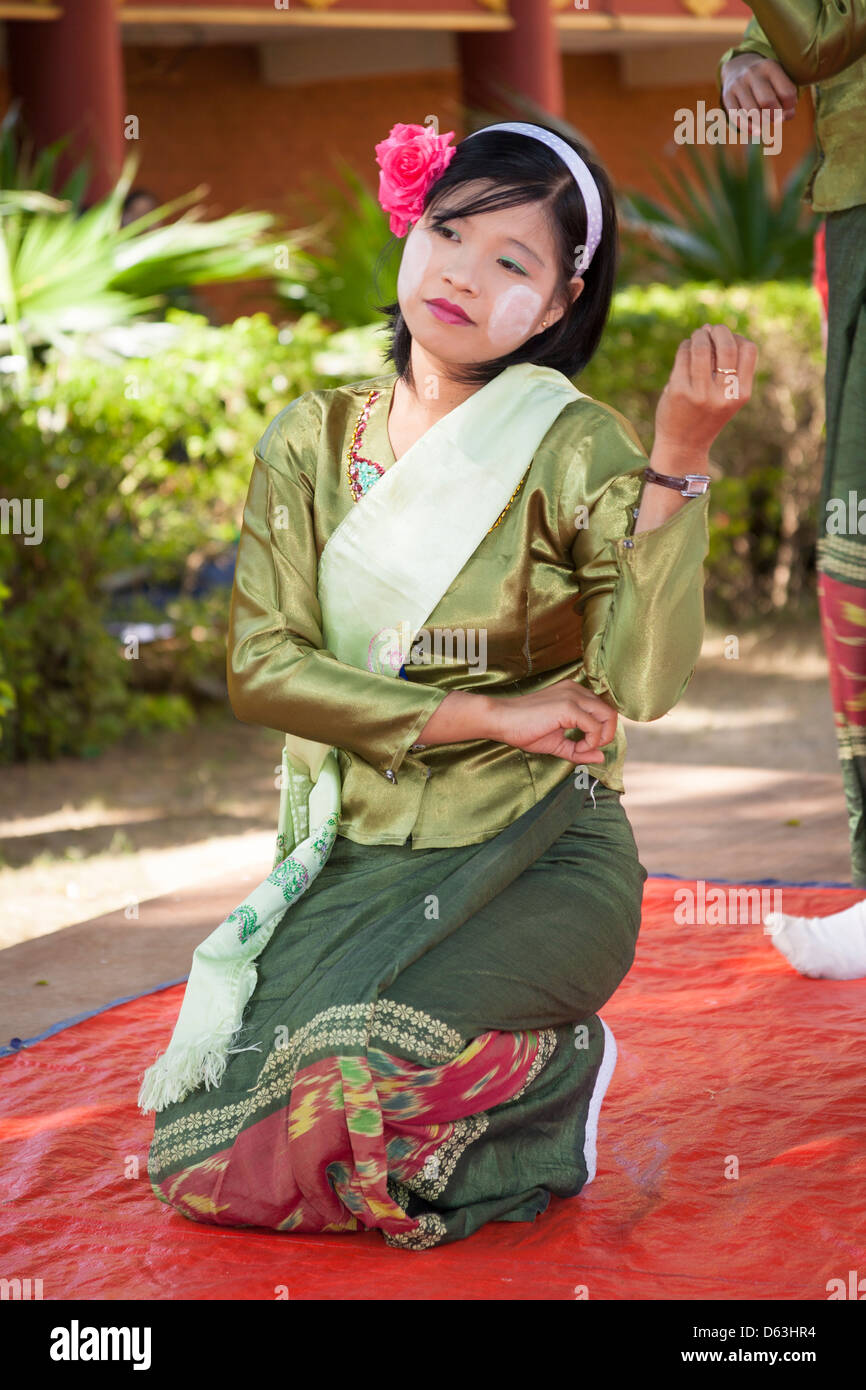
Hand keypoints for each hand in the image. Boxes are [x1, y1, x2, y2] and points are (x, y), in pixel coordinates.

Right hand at [487, 677, 616, 764]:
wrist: (500, 719)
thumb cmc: (523, 729)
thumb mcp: (557, 742)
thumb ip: (579, 749)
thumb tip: (601, 758)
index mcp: (574, 693)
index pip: (603, 710)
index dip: (601, 732)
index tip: (584, 746)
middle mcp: (576, 690)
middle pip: (610, 712)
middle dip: (606, 735)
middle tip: (587, 749)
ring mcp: (573, 696)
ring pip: (607, 716)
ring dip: (600, 738)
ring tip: (581, 748)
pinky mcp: (568, 706)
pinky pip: (594, 726)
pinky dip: (590, 742)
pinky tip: (576, 748)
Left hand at [653, 324, 757, 463]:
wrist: (683, 446)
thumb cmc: (706, 416)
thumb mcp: (727, 397)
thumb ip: (729, 369)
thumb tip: (714, 329)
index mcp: (741, 394)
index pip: (749, 350)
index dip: (738, 337)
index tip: (727, 339)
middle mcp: (723, 394)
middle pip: (726, 345)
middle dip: (718, 330)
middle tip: (709, 329)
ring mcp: (700, 393)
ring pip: (702, 347)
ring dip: (699, 335)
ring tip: (697, 336)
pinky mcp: (678, 391)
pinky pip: (683, 356)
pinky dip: (685, 346)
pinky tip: (685, 349)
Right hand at [720, 52, 797, 138]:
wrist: (738, 68)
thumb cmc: (766, 81)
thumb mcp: (780, 82)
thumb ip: (788, 100)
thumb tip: (785, 117)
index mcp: (770, 67)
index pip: (787, 93)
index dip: (790, 106)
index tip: (787, 107)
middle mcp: (752, 73)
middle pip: (767, 102)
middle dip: (775, 116)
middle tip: (775, 118)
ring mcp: (738, 84)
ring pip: (751, 111)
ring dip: (761, 123)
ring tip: (765, 122)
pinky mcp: (727, 95)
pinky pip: (736, 117)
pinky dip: (748, 128)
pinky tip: (755, 131)